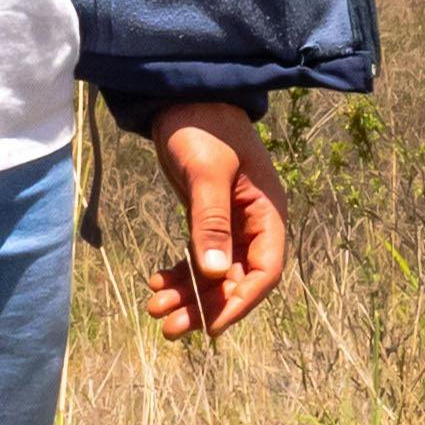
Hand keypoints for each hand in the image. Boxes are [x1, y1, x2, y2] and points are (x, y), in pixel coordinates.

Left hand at [143, 102, 290, 340]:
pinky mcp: (209, 219)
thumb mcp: (207, 174)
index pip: (265, 272)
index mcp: (268, 213)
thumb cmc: (203, 128)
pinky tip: (156, 283)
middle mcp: (255, 224)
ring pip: (215, 274)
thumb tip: (214, 273)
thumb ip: (211, 222)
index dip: (240, 302)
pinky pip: (199, 258)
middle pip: (236, 280)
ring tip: (155, 309)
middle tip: (169, 327)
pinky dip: (180, 274)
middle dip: (205, 305)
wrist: (184, 97)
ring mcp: (232, 223)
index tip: (210, 326)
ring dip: (188, 295)